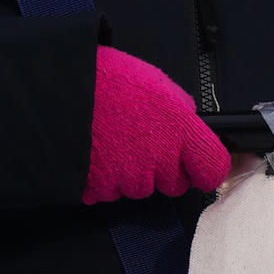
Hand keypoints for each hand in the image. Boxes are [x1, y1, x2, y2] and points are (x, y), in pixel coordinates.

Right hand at [82, 46, 229, 203]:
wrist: (61, 91)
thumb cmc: (109, 81)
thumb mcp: (157, 83)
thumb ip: (181, 110)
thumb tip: (189, 124)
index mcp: (180, 131)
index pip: (212, 169)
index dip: (205, 169)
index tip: (199, 166)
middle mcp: (159, 161)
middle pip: (176, 185)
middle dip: (164, 171)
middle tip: (143, 143)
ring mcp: (129, 179)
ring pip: (142, 189)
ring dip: (132, 173)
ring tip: (114, 141)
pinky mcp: (101, 190)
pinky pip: (111, 192)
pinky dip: (105, 178)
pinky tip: (98, 152)